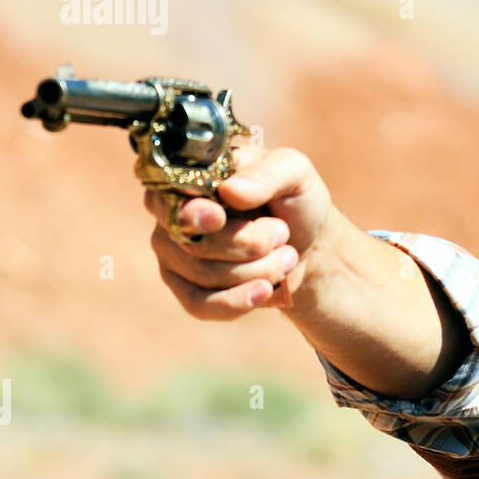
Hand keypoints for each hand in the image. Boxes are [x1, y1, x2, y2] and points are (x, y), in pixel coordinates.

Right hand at [146, 145, 334, 319]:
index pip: (169, 196)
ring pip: (204, 274)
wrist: (308, 242)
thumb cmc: (293, 199)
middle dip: (249, 244)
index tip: (218, 217)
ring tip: (288, 255)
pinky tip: (264, 291)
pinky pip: (201, 305)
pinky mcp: (188, 289)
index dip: (191, 212)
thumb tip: (230, 190)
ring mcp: (175, 254)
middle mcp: (173, 214)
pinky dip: (237, 301)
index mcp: (191, 176)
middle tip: (283, 233)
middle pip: (192, 242)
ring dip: (258, 269)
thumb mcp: (294, 173)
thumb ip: (266, 174)